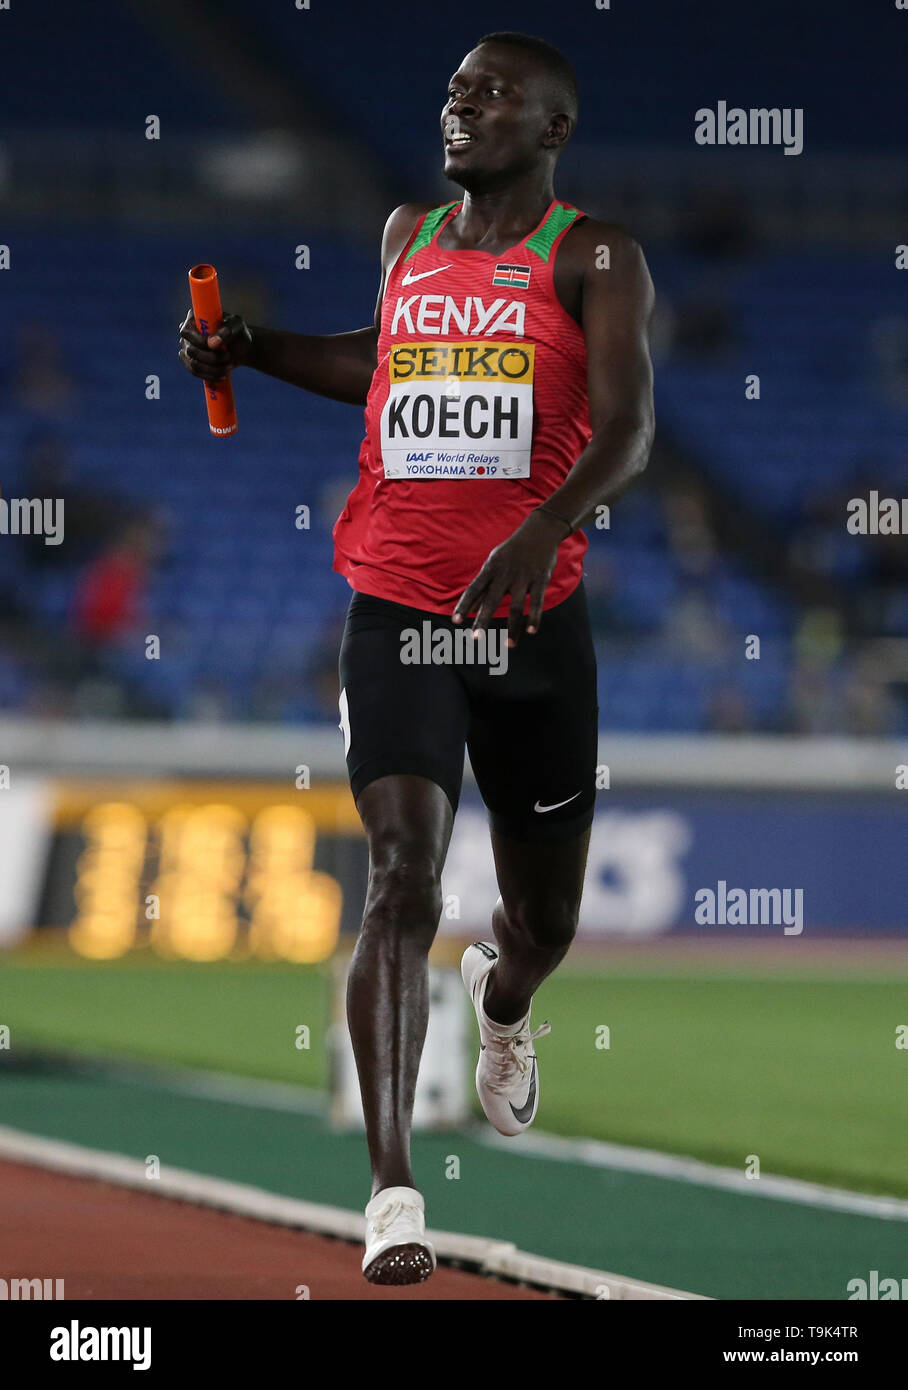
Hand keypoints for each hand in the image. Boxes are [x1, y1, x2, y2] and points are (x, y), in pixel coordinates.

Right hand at [178, 309, 252, 381]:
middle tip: (229, 356)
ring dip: (214, 369)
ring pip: (194, 365)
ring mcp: (187, 348)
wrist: (241, 348)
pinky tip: (223, 375)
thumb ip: (227, 331)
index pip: (186, 332)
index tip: (218, 347)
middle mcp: (187, 334)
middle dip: (212, 358)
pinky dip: (210, 376)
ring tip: (230, 365)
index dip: (200, 342)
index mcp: (194, 318)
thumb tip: (212, 343)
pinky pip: (195, 372)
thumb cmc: (238, 333)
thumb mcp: (237, 327)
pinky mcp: (191, 362)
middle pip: (190, 351)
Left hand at [452, 510, 568, 646]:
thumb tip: (468, 611)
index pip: (473, 589)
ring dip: (513, 628)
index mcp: (490, 569)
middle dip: (483, 621)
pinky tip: (531, 632)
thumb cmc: (512, 552)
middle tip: (476, 640)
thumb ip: (483, 588)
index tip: (455, 621)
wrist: (539, 531)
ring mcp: (524, 577)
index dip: (464, 605)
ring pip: (517, 606)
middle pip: (492, 600)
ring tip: (508, 646)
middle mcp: (505, 574)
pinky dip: (534, 617)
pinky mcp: (541, 579)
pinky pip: (537, 602)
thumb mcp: (493, 564)